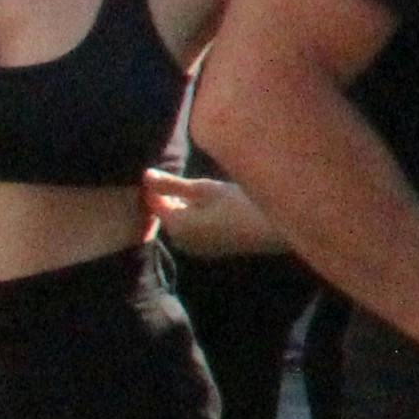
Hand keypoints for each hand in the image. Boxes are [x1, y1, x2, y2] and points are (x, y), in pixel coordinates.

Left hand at [142, 170, 282, 261]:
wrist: (273, 231)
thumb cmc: (239, 205)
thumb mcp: (205, 189)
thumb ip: (172, 184)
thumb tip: (145, 174)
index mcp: (176, 225)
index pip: (153, 202)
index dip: (157, 184)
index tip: (168, 168)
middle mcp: (181, 241)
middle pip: (168, 213)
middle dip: (172, 195)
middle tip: (189, 177)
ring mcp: (196, 248)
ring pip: (182, 221)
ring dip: (187, 205)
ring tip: (203, 188)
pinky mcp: (210, 250)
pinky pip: (194, 230)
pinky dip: (198, 216)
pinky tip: (215, 205)